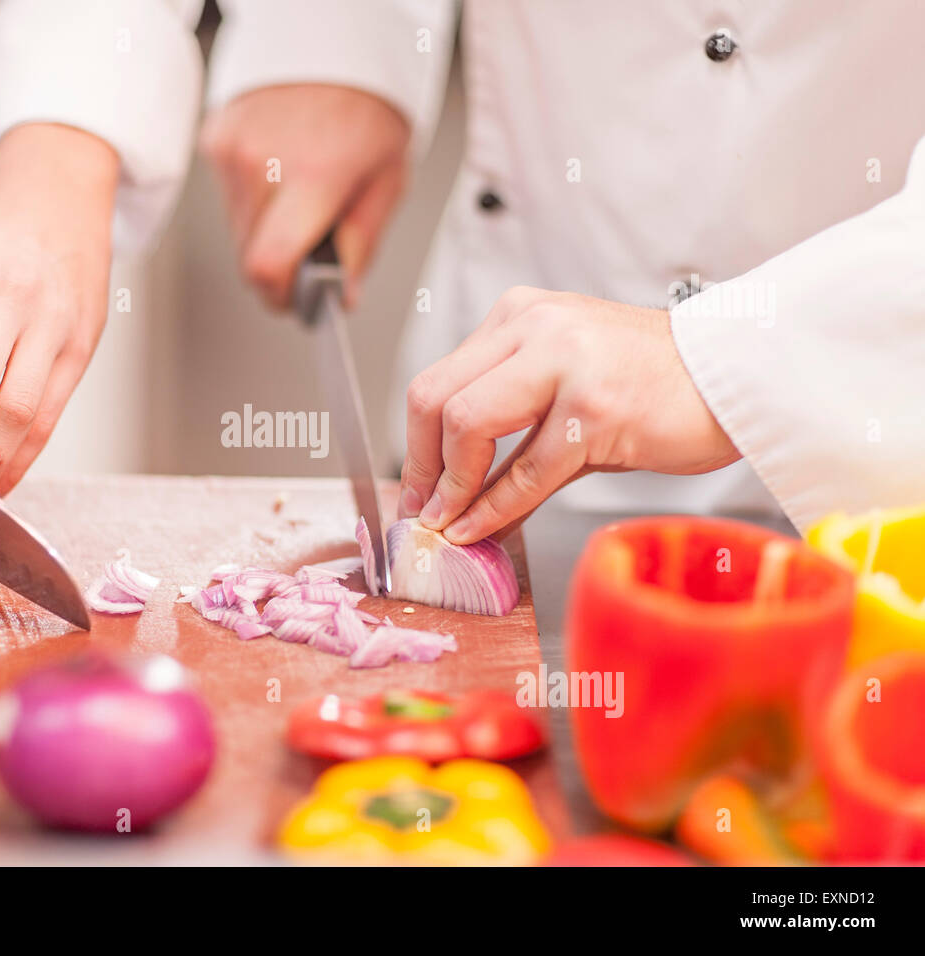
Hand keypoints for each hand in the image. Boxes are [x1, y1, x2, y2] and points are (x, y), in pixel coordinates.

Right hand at [201, 84, 408, 308]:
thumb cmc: (366, 104)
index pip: (268, 264)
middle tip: (308, 254)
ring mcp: (232, 150)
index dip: (281, 296)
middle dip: (279, 269)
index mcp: (313, 173)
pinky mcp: (215, 141)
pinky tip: (280, 173)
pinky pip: (228, 198)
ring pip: (237, 232)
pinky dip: (253, 201)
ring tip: (299, 201)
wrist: (333, 39)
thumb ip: (362, 243)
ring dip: (265, 234)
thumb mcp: (387, 179)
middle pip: (249, 257)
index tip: (296, 301)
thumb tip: (342, 294)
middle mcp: (263, 162)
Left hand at [399, 288, 740, 542]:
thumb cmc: (656, 386)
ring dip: (452, 488)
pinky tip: (482, 529)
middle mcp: (534, 327)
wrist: (740, 374)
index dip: (414, 444)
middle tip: (423, 510)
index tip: (417, 488)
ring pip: (468, 425)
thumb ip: (510, 437)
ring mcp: (565, 363)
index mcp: (519, 316)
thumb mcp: (566, 395)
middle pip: (435, 397)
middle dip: (421, 465)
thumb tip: (457, 499)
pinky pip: (525, 469)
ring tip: (448, 524)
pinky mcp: (596, 408)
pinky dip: (494, 507)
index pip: (437, 380)